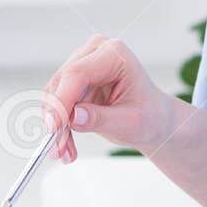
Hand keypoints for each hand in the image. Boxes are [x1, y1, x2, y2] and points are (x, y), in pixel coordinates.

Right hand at [43, 33, 173, 161]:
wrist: (153, 118)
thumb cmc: (150, 116)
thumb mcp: (130, 123)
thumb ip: (101, 119)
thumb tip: (73, 118)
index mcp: (115, 55)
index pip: (78, 73)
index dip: (62, 100)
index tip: (53, 127)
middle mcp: (95, 53)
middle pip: (62, 84)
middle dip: (58, 119)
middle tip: (58, 150)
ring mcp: (82, 64)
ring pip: (55, 96)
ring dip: (57, 127)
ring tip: (65, 153)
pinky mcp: (74, 80)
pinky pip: (58, 104)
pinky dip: (60, 127)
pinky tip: (66, 147)